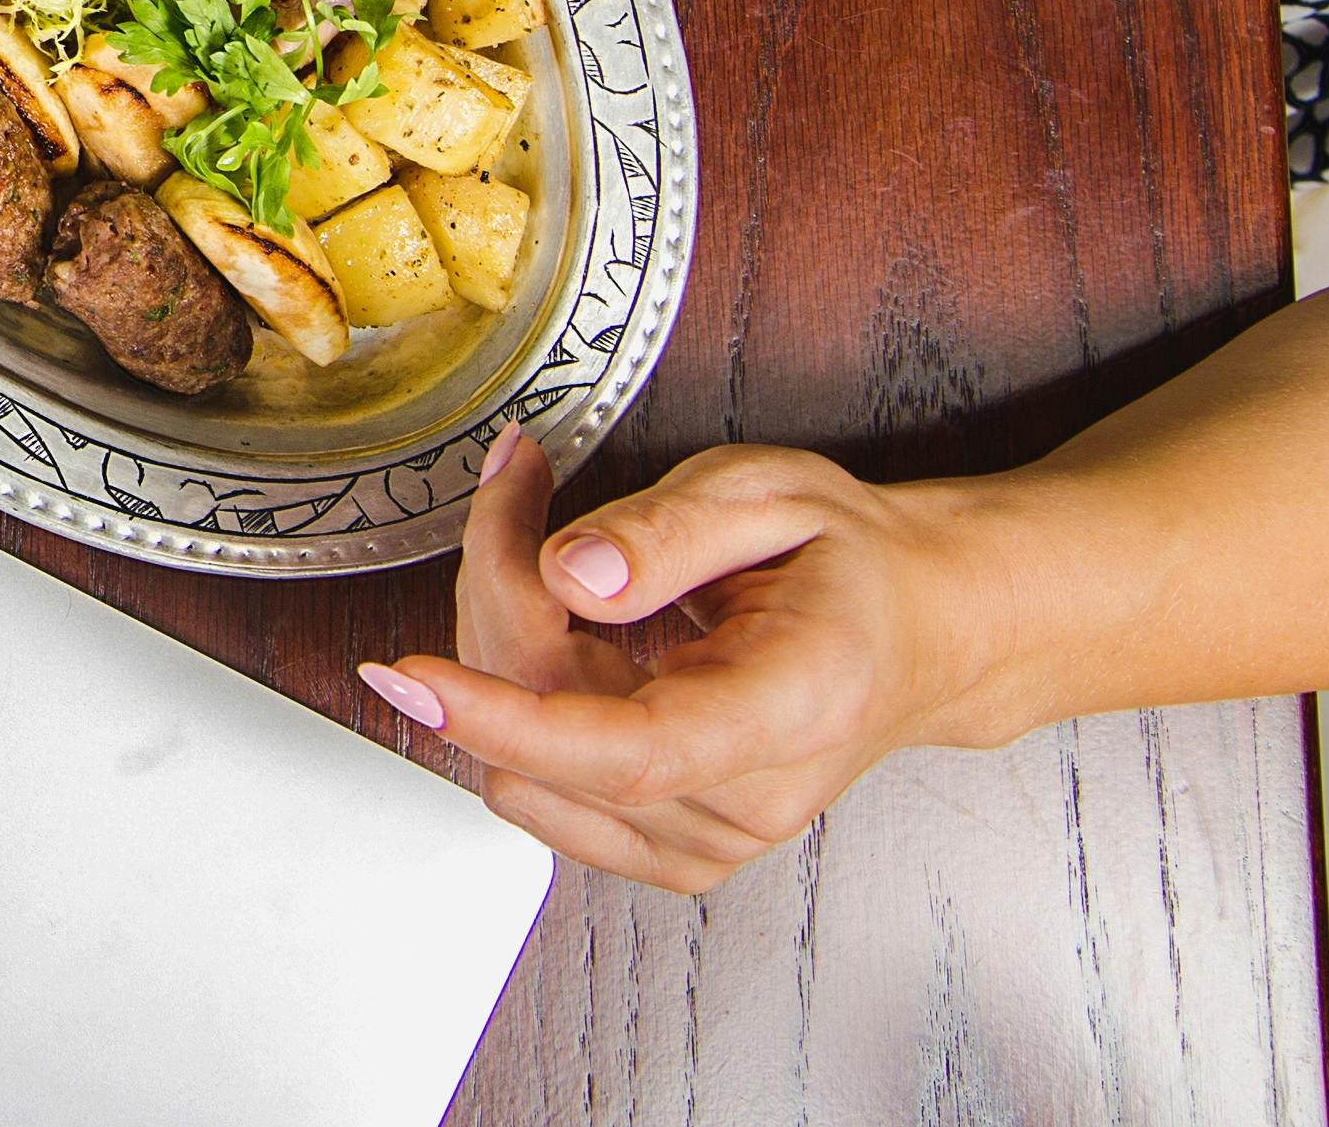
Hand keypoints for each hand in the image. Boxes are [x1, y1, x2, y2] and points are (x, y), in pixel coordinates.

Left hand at [356, 431, 1016, 893]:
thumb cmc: (852, 561)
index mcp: (791, 708)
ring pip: (526, 761)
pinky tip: (548, 619)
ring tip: (543, 539)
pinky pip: (540, 784)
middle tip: (519, 484)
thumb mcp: (771, 495)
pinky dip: (512, 697)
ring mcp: (705, 837)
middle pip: (551, 733)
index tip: (409, 676)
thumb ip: (666, 533)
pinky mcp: (665, 844)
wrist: (919, 632)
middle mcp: (748, 798)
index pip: (628, 749)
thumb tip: (567, 575)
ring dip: (496, 643)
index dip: (504, 716)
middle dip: (495, 594)